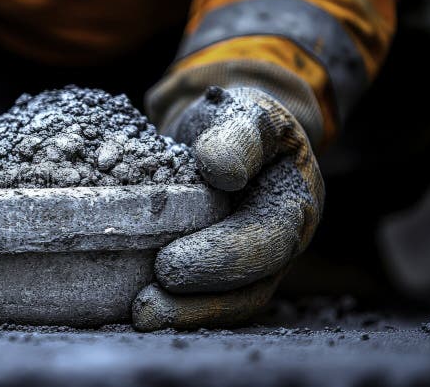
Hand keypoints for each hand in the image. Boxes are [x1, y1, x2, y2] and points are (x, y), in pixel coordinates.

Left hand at [133, 84, 323, 330]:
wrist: (222, 128)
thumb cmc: (236, 119)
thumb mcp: (245, 112)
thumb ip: (240, 135)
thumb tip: (220, 168)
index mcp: (293, 204)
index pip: (266, 241)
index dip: (221, 257)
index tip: (167, 263)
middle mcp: (280, 242)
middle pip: (250, 287)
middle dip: (198, 300)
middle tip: (145, 305)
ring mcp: (255, 263)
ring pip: (230, 304)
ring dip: (185, 315)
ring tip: (140, 316)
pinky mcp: (224, 272)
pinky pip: (207, 299)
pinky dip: (176, 308)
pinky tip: (135, 310)